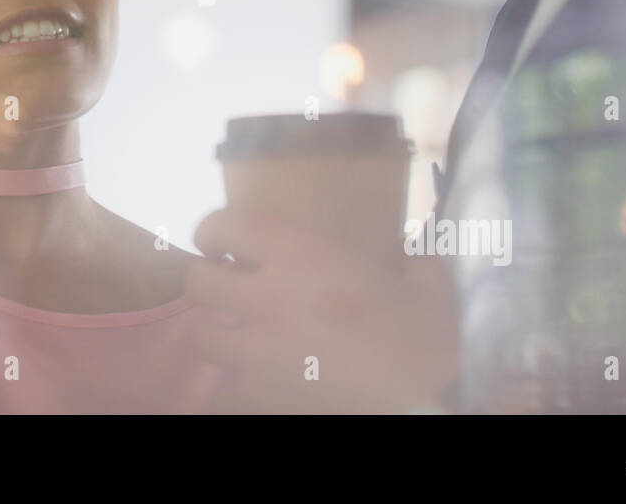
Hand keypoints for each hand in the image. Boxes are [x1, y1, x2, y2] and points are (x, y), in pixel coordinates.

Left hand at [184, 207, 459, 412]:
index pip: (220, 225)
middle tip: (227, 284)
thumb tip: (410, 255)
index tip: (223, 240)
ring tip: (236, 332)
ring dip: (215, 330)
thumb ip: (406, 258)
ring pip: (202, 336)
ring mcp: (260, 349)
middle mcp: (268, 296)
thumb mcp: (423, 280)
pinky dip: (231, 380)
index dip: (214, 231)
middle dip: (208, 280)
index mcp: (299, 252)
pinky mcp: (264, 392)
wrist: (425, 399)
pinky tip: (252, 374)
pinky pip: (223, 385)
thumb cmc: (428, 333)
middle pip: (197, 281)